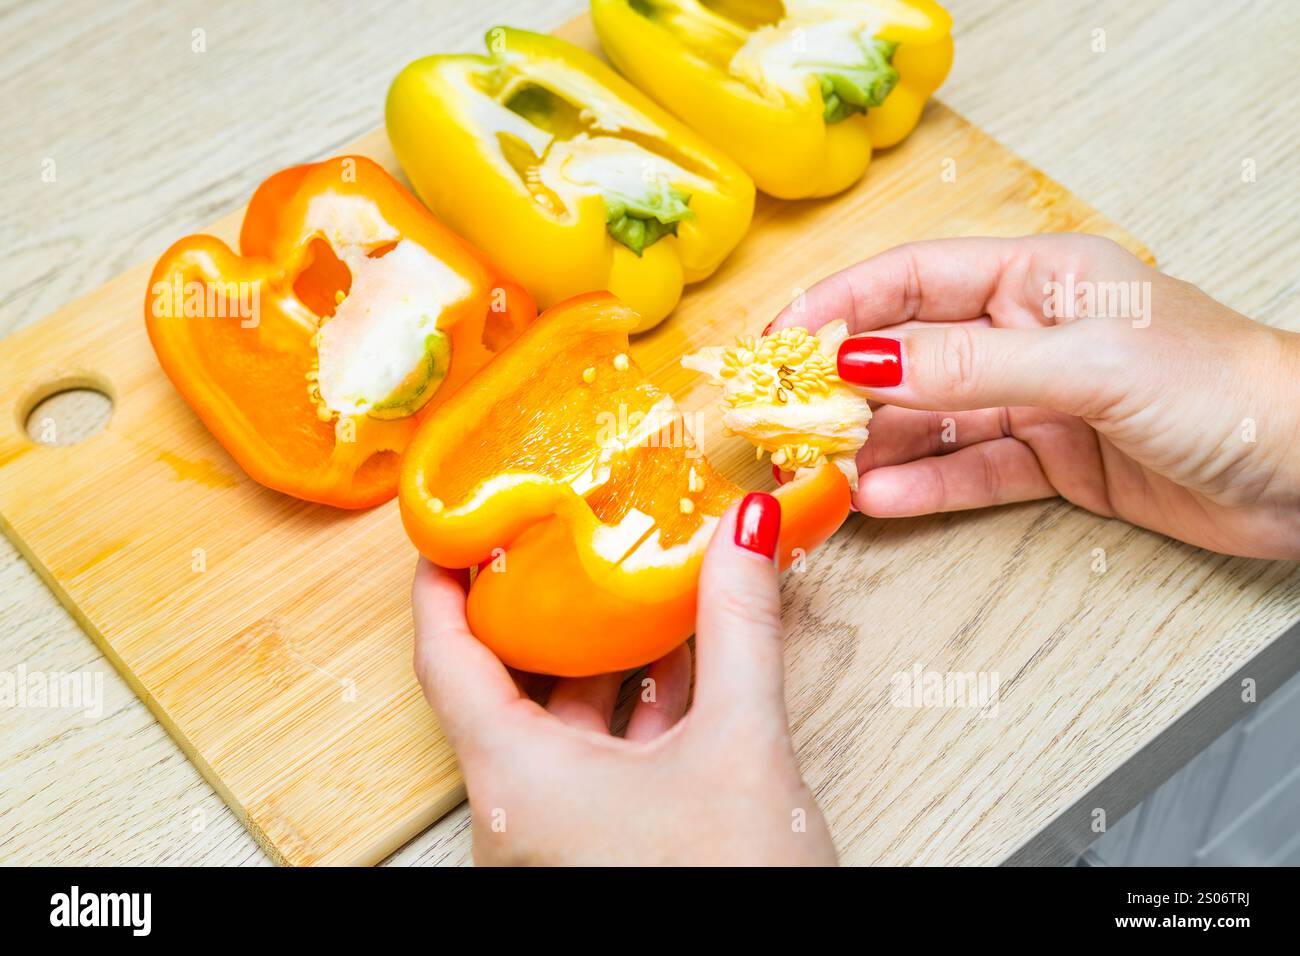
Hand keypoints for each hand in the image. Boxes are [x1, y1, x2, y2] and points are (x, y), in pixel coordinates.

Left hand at [411, 493, 836, 865]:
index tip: (453, 528)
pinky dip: (634, 712)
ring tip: (640, 585)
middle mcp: (518, 809)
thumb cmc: (732, 889)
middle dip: (544, 608)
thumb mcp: (742, 744)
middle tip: (566, 537)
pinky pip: (600, 764)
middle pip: (508, 685)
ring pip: (563, 726)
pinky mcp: (600, 852)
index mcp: (516, 777)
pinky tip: (685, 666)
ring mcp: (558, 836)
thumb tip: (743, 528)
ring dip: (606, 659)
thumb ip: (739, 625)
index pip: (445, 659)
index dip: (440, 583)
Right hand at [770, 234, 1299, 558]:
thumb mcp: (1086, 364)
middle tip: (788, 421)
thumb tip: (865, 363)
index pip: (912, 281)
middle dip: (846, 387)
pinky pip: (972, 472)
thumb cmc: (1223, 387)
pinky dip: (927, 488)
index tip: (780, 344)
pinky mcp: (1055, 461)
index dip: (838, 307)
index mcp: (1038, 277)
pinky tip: (882, 501)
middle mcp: (1029, 334)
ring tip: (824, 470)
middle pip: (912, 355)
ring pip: (934, 420)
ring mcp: (1039, 400)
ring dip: (878, 445)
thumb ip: (970, 366)